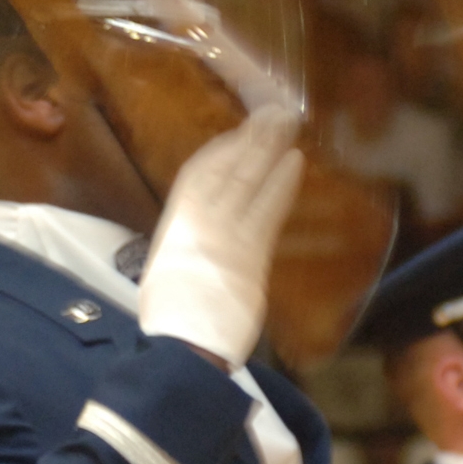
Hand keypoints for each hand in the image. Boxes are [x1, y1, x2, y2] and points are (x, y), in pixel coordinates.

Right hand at [137, 107, 304, 367]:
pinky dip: (281, 184)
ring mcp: (224, 235)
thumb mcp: (168, 278)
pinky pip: (267, 209)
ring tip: (285, 125)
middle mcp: (197, 224)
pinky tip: (294, 164)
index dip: (220, 153)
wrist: (181, 349)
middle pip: (227, 170)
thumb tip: (201, 252)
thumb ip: (189, 256)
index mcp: (175, 229)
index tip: (237, 136)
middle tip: (273, 114)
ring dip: (268, 150)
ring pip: (247, 181)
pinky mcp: (249, 253)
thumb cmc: (172, 324)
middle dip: (250, 140)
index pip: (197, 178)